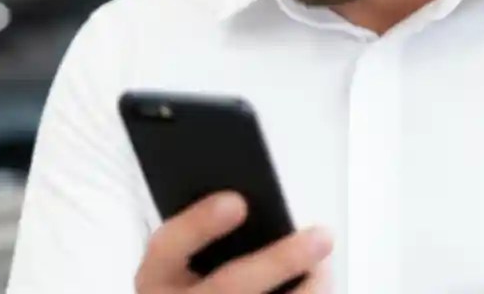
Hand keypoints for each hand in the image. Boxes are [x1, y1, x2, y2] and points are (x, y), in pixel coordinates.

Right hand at [135, 191, 332, 292]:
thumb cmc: (193, 280)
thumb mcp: (184, 257)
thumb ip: (206, 231)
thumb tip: (252, 199)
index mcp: (157, 276)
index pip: (167, 246)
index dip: (199, 223)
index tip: (235, 201)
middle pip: (226, 287)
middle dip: (278, 261)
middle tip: (320, 236)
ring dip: (305, 290)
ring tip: (326, 265)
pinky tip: (317, 284)